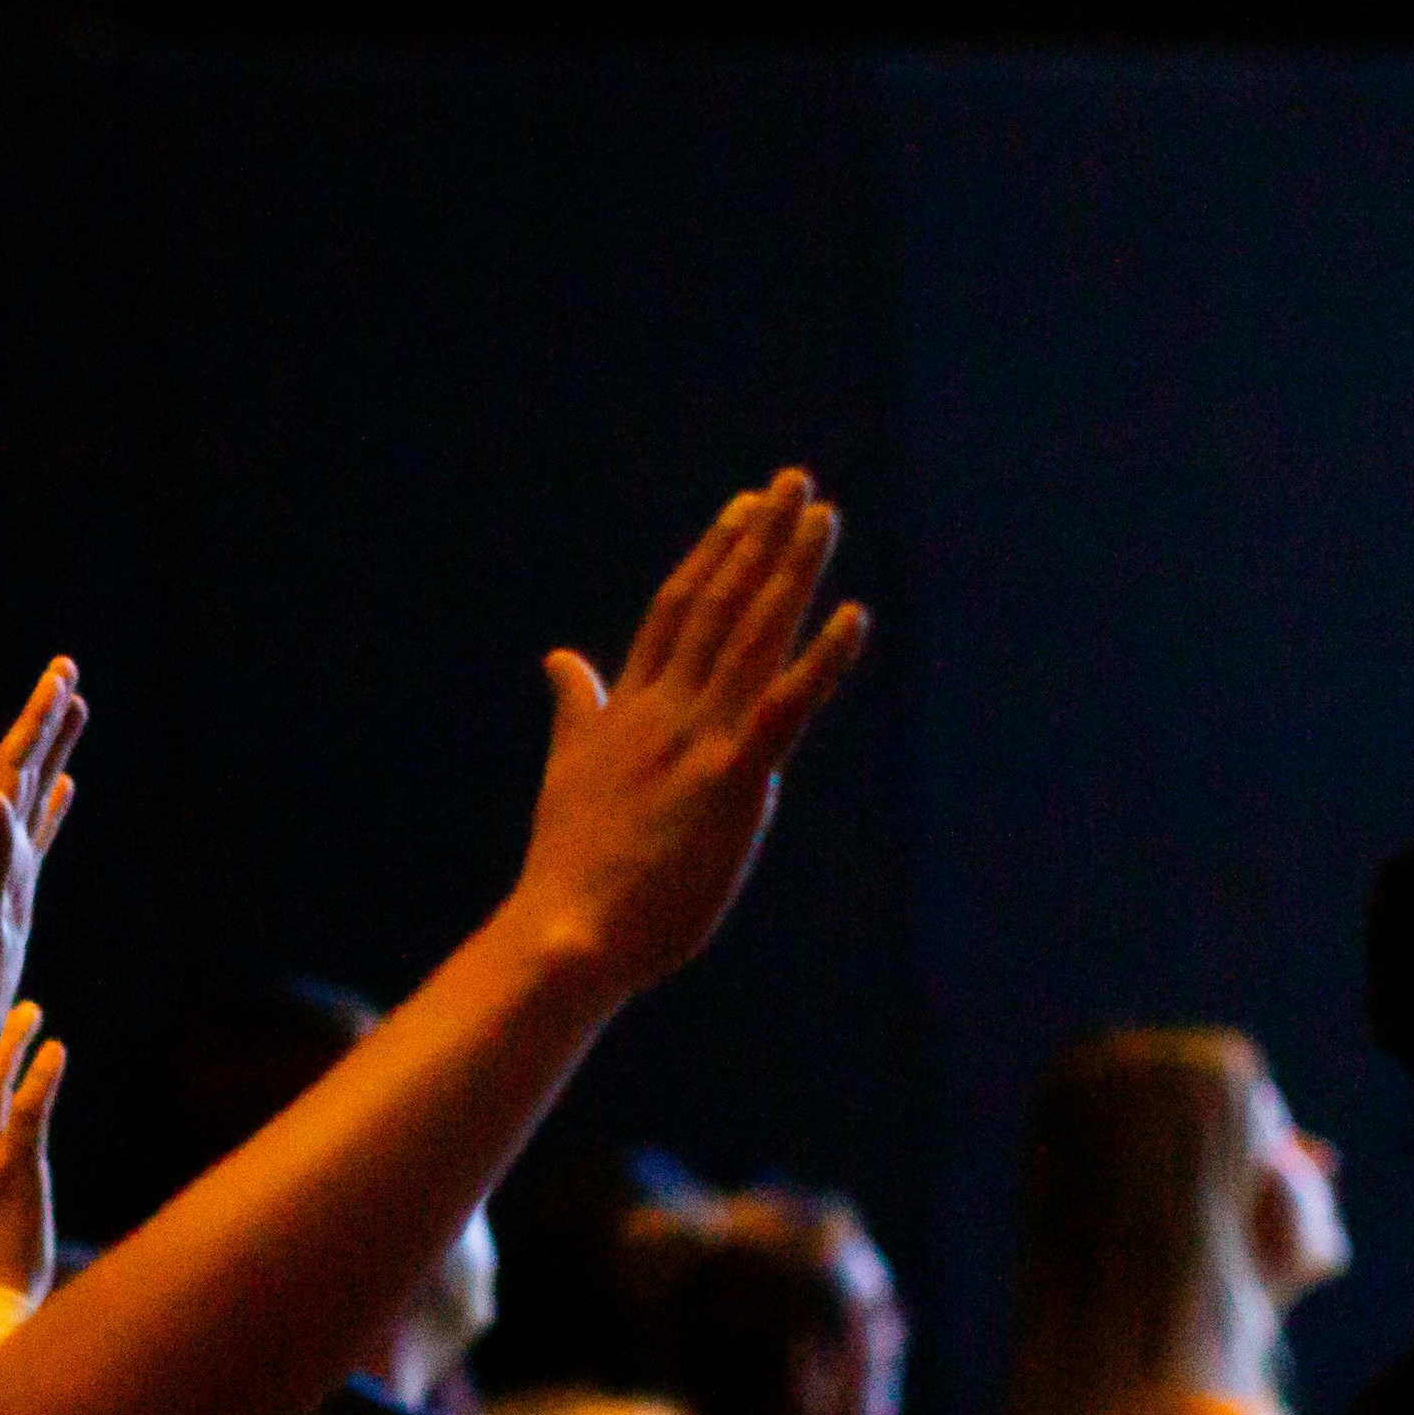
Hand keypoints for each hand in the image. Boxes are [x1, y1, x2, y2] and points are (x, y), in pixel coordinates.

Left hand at [0, 659, 89, 1077]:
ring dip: (51, 753)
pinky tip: (60, 793)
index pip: (13, 769)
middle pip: (21, 768)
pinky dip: (49, 810)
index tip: (61, 673)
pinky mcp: (10, 901)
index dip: (38, 721)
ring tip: (72, 712)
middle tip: (65, 669)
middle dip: (45, 719)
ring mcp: (2, 873)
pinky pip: (35, 841)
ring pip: (30, 796)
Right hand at [517, 474, 868, 996]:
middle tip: (795, 482)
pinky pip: (785, 706)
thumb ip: (576, 708)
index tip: (743, 509)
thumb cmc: (571, 867)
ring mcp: (698, 740)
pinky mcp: (732, 780)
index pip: (675, 611)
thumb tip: (560, 658)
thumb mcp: (569, 770)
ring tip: (820, 516)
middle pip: (719, 605)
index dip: (713, 555)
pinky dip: (822, 659)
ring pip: (752, 636)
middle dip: (760, 539)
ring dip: (790, 571)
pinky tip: (854, 615)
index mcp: (629, 709)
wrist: (566, 931)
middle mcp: (665, 710)